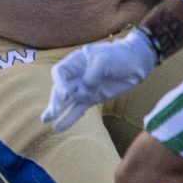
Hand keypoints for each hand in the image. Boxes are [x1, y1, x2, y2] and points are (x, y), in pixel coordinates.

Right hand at [43, 30, 157, 131]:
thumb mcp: (105, 59)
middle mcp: (76, 75)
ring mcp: (83, 88)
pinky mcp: (92, 98)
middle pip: (60, 88)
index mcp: (76, 62)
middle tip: (54, 111)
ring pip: (66, 101)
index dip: (60, 82)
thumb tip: (83, 89)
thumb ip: (92, 74)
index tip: (65, 93)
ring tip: (46, 120)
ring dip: (57, 111)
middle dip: (56, 100)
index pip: (60, 72)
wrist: (136, 63)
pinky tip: (59, 127)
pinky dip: (69, 118)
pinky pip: (78, 110)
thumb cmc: (119, 56)